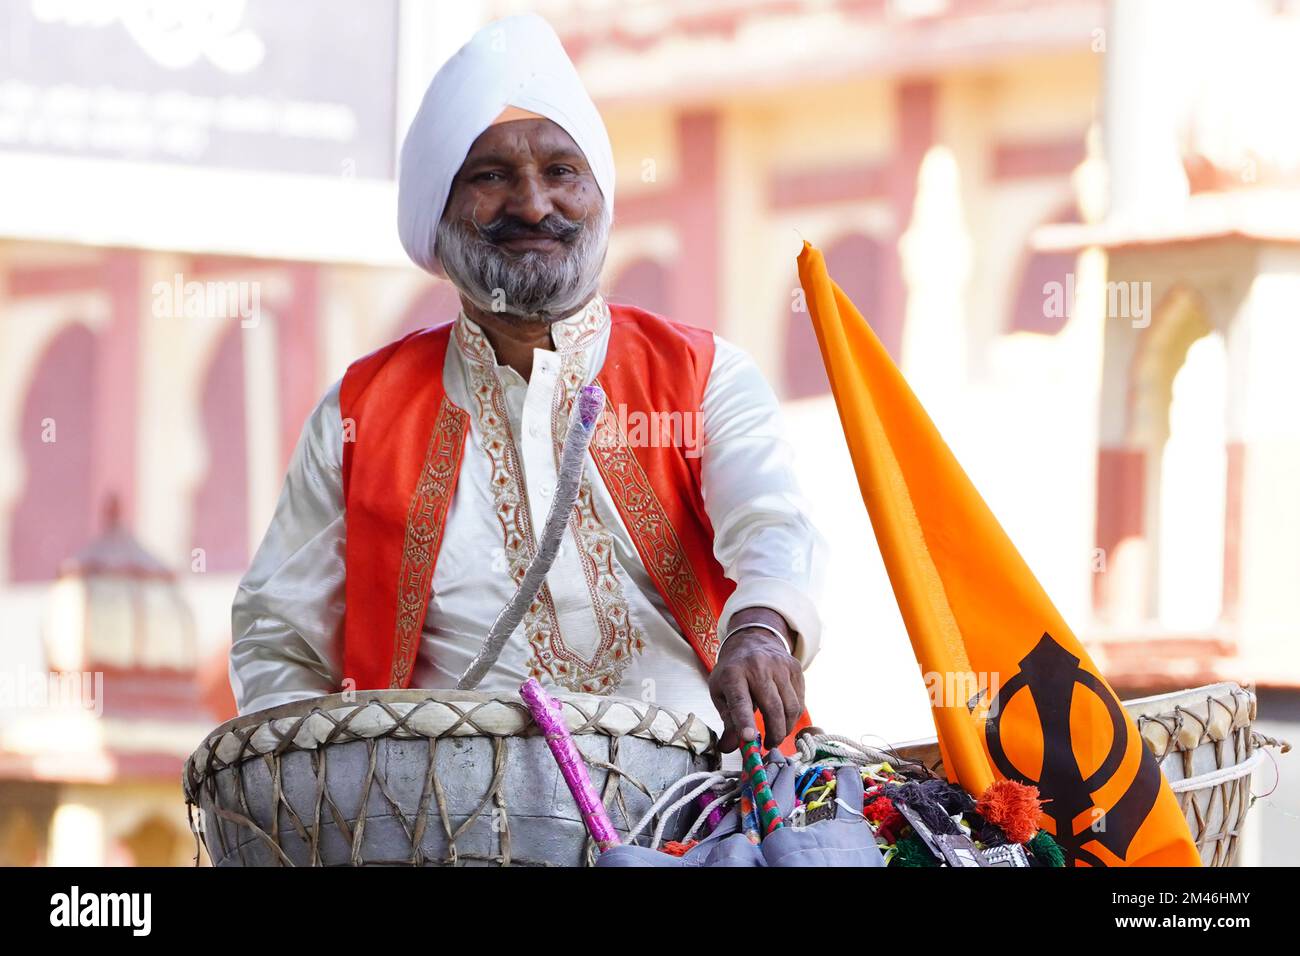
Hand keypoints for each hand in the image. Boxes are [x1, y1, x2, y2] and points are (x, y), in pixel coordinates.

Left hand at [708, 610, 805, 752]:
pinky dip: (794, 716)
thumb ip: (727, 721)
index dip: (744, 721)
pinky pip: (800, 700)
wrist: (752, 641)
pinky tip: (784, 719)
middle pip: (772, 707)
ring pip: (791, 706)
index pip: (740, 701)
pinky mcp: (795, 668)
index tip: (749, 739)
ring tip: (776, 735)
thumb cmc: (733, 673)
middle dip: (774, 733)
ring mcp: (780, 666)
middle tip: (769, 745)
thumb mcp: (721, 693)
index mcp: (733, 674)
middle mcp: (758, 667)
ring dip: (785, 728)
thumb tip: (728, 748)